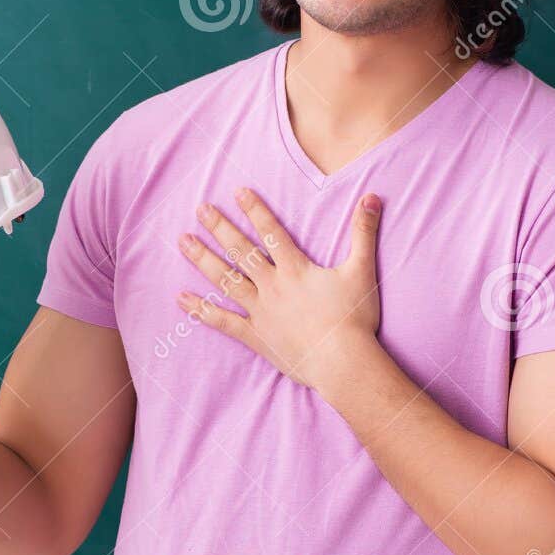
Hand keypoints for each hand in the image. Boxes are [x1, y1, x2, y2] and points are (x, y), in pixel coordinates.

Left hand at [176, 188, 383, 389]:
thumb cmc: (355, 318)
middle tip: (200, 209)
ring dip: (203, 259)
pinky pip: (223, 321)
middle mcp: (272, 286)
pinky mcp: (256, 336)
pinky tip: (180, 298)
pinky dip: (201, 310)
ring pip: (226, 280)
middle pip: (241, 251)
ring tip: (183, 241)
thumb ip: (364, 232)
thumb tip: (373, 196)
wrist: (343, 363)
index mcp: (295, 269)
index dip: (255, 210)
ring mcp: (261, 311)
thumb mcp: (361, 270)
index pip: (271, 232)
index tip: (238, 192)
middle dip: (220, 228)